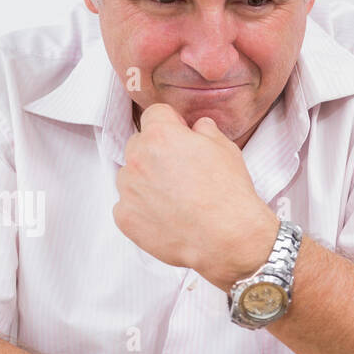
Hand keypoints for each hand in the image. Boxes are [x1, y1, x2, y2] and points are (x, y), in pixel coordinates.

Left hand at [113, 102, 277, 289]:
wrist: (227, 239)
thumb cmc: (229, 195)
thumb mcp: (227, 150)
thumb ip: (206, 132)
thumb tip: (199, 128)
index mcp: (161, 135)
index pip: (155, 114)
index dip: (172, 125)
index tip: (182, 139)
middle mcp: (138, 158)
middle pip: (139, 144)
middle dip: (156, 154)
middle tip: (181, 174)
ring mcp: (128, 189)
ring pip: (131, 176)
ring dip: (147, 182)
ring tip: (175, 200)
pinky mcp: (125, 217)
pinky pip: (128, 206)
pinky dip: (143, 210)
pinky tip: (167, 218)